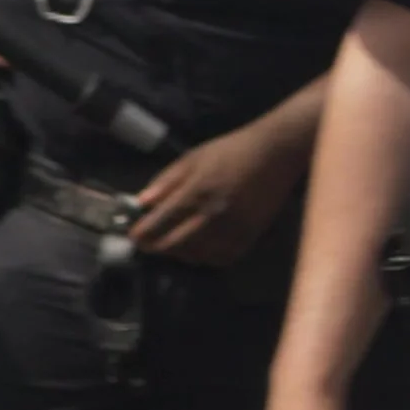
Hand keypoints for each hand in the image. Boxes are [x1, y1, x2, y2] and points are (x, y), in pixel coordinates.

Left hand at [131, 120, 308, 267]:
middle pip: (172, 245)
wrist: (276, 152)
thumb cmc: (232, 150)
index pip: (157, 224)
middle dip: (155, 246)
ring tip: (175, 242)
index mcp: (195, 193)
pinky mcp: (250, 235)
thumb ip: (166, 181)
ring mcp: (232, 229)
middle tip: (150, 241)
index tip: (133, 234)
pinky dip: (206, 257)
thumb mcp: (193, 158)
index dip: (139, 233)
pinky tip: (202, 247)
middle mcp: (212, 215)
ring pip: (195, 256)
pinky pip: (221, 258)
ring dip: (180, 252)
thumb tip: (142, 203)